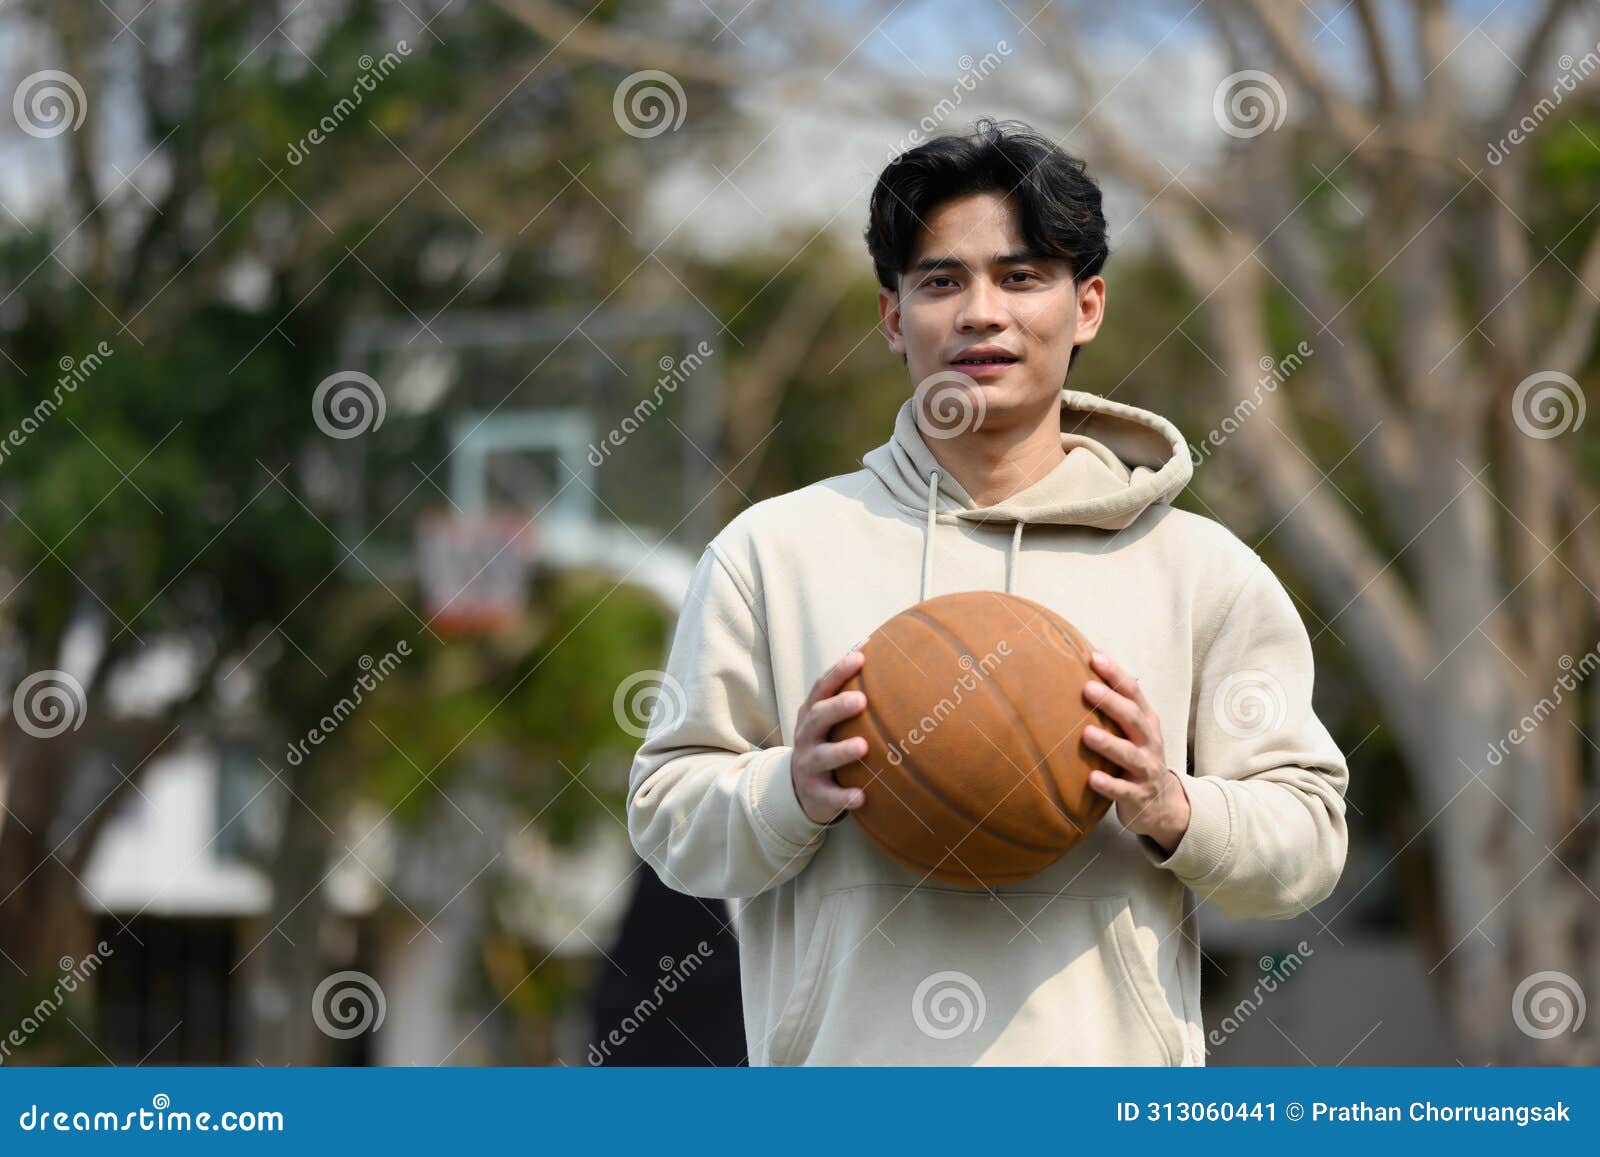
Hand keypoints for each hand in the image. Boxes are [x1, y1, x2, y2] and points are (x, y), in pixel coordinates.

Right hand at [791, 649, 870, 823]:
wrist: (802, 789)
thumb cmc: (826, 742)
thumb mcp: (829, 718)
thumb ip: (848, 690)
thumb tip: (876, 645)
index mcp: (812, 713)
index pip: (822, 687)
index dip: (838, 671)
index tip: (860, 656)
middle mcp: (806, 736)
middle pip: (817, 717)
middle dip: (837, 707)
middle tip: (862, 700)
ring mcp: (808, 765)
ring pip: (821, 757)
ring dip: (841, 751)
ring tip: (863, 746)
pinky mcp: (815, 794)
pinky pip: (829, 796)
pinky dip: (843, 797)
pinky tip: (861, 797)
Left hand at [1081, 650, 1190, 854]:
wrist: (1163, 804)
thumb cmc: (1138, 757)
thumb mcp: (1133, 730)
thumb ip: (1115, 706)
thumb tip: (1084, 667)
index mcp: (1146, 722)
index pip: (1133, 693)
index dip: (1116, 674)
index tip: (1095, 657)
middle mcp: (1149, 742)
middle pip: (1133, 719)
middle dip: (1112, 703)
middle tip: (1087, 688)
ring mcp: (1146, 770)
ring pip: (1129, 755)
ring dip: (1108, 744)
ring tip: (1086, 734)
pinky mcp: (1138, 796)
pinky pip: (1123, 790)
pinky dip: (1109, 785)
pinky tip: (1092, 778)